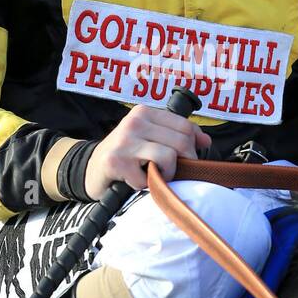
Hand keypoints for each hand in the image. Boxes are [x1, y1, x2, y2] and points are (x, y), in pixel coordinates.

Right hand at [84, 104, 211, 198]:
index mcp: (144, 112)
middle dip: (183, 162)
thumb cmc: (125, 156)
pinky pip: (148, 177)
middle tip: (170, 171)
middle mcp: (135, 122)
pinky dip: (145, 185)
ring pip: (169, 157)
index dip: (193, 145)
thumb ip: (176, 135)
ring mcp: (125, 141)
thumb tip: (206, 141)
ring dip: (166, 173)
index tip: (188, 157)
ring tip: (154, 175)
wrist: (91, 170)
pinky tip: (135, 181)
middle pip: (181, 142)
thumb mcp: (148, 138)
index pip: (185, 126)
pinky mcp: (116, 161)